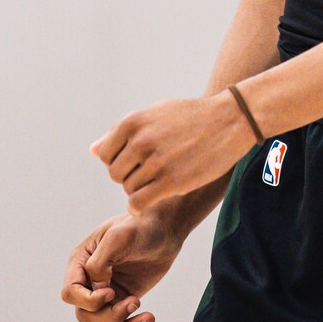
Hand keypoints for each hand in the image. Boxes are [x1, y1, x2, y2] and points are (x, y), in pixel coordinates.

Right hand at [60, 210, 182, 321]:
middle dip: (111, 316)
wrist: (165, 229)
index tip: (111, 292)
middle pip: (85, 316)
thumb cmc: (140, 226)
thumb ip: (101, 263)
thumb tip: (98, 291)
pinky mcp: (123, 303)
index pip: (70, 294)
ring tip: (149, 318)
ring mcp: (106, 295)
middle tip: (135, 301)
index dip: (89, 301)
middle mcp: (89, 282)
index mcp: (80, 262)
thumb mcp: (118, 237)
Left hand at [90, 90, 254, 212]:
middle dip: (129, 176)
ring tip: (159, 181)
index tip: (134, 162)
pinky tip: (150, 201)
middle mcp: (140, 141)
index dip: (117, 161)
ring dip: (140, 190)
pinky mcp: (171, 181)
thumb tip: (93, 150)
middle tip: (149, 173)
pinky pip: (138, 203)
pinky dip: (139, 207)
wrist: (229, 121)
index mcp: (133, 122)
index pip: (104, 154)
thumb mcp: (154, 114)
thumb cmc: (190, 117)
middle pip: (115, 174)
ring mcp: (155, 162)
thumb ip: (123, 132)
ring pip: (128, 189)